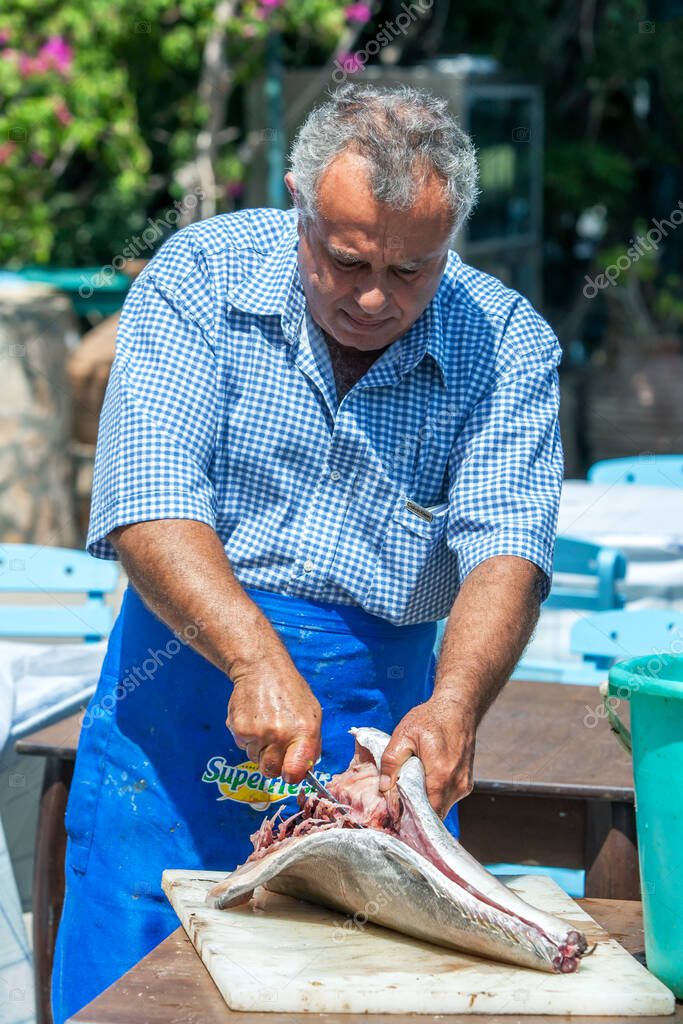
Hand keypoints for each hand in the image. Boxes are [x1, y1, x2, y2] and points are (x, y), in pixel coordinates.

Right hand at [226, 653, 321, 783]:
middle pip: (271, 771)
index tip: (290, 773)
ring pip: (255, 759)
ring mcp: (258, 732)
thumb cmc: (291, 691)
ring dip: (259, 748)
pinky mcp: (239, 729)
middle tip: (275, 748)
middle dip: (273, 765)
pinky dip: (248, 738)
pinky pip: (243, 746)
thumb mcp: (312, 713)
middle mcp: (280, 734)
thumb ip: (311, 743)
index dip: (292, 776)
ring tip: (265, 724)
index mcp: (304, 731)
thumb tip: (305, 770)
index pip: (295, 771)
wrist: (262, 669)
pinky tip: (254, 719)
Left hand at [379, 694, 475, 816]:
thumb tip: (384, 788)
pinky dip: (435, 796)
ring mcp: (464, 785)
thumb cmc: (430, 718)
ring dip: (426, 804)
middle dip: (416, 813)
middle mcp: (456, 784)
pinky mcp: (466, 782)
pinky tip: (423, 783)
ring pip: (442, 808)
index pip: (425, 813)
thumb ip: (391, 762)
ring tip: (409, 793)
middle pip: (434, 814)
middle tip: (398, 806)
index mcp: (440, 776)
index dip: (408, 818)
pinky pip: (448, 798)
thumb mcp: (403, 735)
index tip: (394, 815)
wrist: (458, 707)